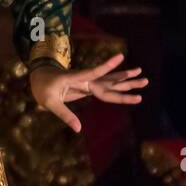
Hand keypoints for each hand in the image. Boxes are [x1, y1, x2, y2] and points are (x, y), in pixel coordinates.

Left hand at [29, 52, 147, 133]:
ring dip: (127, 81)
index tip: (120, 57)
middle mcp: (85, 78)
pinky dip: (117, 87)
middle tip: (145, 79)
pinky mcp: (89, 85)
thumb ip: (65, 115)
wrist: (40, 78)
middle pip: (109, 79)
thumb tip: (78, 129)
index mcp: (76, 78)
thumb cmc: (42, 89)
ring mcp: (88, 81)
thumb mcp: (50, 103)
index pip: (94, 72)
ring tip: (144, 78)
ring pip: (110, 82)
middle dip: (127, 80)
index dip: (106, 65)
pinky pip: (106, 87)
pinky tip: (128, 86)